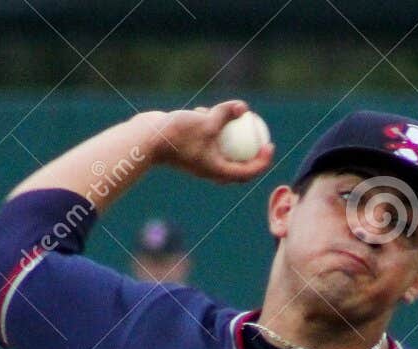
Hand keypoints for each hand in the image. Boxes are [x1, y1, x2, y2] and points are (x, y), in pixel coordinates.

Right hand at [145, 101, 274, 183]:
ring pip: (217, 150)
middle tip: (260, 138)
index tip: (270, 146)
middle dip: (249, 154)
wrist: (148, 139)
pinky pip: (203, 139)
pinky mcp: (186, 148)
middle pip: (235, 166)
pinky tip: (203, 109)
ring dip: (226, 135)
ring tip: (231, 115)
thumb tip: (245, 107)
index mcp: (215, 171)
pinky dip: (207, 126)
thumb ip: (227, 113)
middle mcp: (207, 169)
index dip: (262, 162)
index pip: (246, 172)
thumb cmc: (178, 134)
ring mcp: (196, 159)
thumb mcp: (207, 121)